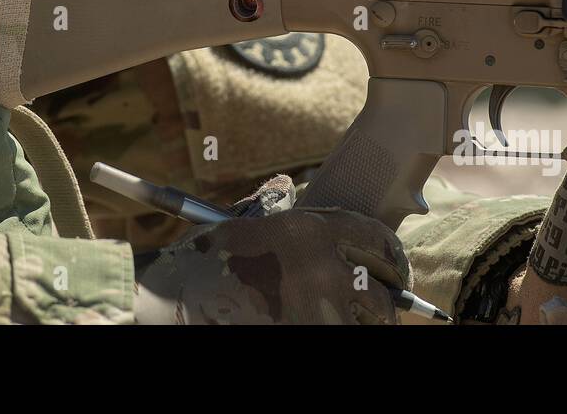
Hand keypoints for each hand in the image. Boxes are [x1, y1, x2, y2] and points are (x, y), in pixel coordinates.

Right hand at [133, 200, 409, 324]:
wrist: (174, 303)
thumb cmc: (207, 266)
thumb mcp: (254, 231)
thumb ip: (298, 234)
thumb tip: (341, 246)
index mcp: (309, 231)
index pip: (378, 241)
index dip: (389, 258)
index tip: (391, 270)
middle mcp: (323, 268)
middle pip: (380, 290)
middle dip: (376, 300)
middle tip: (369, 308)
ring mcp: (321, 310)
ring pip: (368, 322)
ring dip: (359, 322)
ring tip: (337, 319)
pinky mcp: (317, 335)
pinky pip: (346, 335)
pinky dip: (338, 331)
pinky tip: (317, 327)